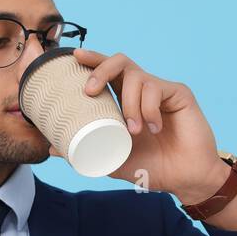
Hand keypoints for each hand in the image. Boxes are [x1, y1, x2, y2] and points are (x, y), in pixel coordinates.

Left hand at [48, 47, 231, 202]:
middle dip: (100, 69)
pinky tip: (153, 127)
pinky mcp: (179, 93)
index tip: (74, 57)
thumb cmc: (151, 167)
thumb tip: (51, 148)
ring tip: (134, 130)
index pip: (107, 71)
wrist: (185, 178)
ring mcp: (161, 89)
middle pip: (119, 61)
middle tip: (89, 90)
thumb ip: (85, 152)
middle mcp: (142, 89)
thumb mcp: (112, 160)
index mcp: (125, 99)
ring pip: (136, 77)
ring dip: (129, 104)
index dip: (92, 59)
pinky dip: (149, 108)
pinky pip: (156, 89)